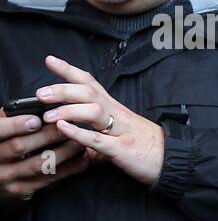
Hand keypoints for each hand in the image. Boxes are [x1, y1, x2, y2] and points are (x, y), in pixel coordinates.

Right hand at [0, 107, 88, 203]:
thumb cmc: (2, 144)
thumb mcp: (1, 129)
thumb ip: (11, 118)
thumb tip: (39, 107)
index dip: (16, 125)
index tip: (36, 119)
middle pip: (20, 147)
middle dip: (46, 136)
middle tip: (68, 127)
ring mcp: (7, 178)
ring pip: (38, 165)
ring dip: (62, 153)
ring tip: (79, 143)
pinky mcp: (22, 190)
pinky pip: (48, 180)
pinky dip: (69, 169)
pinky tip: (82, 159)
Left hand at [37, 55, 164, 185]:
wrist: (175, 160)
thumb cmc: (148, 148)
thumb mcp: (121, 135)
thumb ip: (97, 135)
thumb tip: (75, 139)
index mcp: (116, 109)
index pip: (91, 83)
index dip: (70, 70)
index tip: (49, 60)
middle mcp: (117, 115)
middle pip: (89, 93)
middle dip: (62, 89)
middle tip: (39, 93)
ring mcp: (120, 131)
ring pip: (94, 111)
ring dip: (68, 109)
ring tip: (47, 114)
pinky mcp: (123, 149)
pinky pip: (99, 139)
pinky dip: (79, 133)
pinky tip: (63, 129)